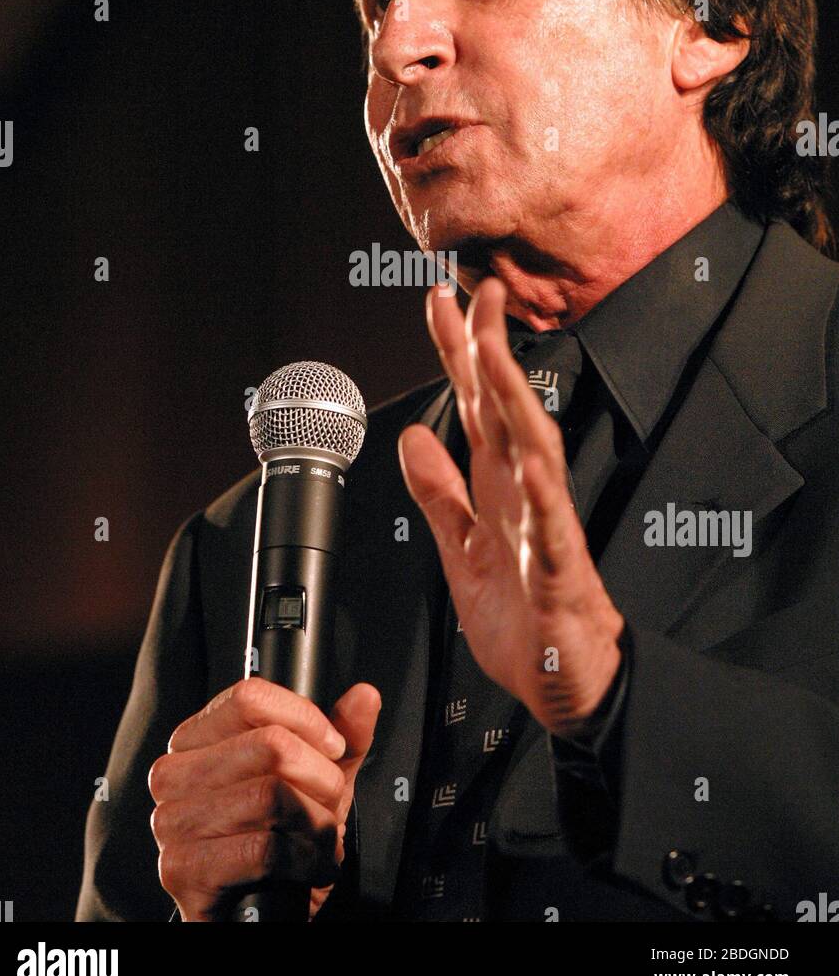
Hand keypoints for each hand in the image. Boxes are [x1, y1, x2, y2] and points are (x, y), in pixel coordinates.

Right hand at [148, 678, 380, 920]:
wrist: (259, 913)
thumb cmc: (281, 837)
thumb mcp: (318, 779)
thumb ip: (343, 736)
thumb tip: (364, 697)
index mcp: (196, 739)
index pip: (249, 698)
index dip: (305, 719)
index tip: (333, 747)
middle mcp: (174, 774)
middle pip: (269, 744)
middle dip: (321, 778)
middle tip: (330, 803)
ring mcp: (172, 822)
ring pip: (270, 796)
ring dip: (316, 824)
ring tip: (319, 838)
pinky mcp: (183, 869)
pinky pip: (263, 849)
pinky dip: (303, 860)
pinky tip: (306, 867)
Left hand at [398, 277, 623, 736]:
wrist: (563, 681)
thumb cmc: (520, 615)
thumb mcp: (460, 548)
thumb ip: (439, 492)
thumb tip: (411, 436)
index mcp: (498, 485)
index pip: (475, 404)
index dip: (456, 353)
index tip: (440, 301)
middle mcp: (524, 494)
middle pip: (506, 410)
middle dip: (492, 351)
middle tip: (480, 294)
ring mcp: (544, 528)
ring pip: (533, 453)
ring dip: (516, 403)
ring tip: (498, 357)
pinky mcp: (559, 573)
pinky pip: (551, 530)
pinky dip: (542, 497)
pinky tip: (531, 466)